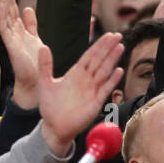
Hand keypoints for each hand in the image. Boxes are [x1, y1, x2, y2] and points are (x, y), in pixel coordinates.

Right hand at [0, 0, 43, 107]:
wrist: (36, 83)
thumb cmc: (35, 64)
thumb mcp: (36, 39)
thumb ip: (31, 25)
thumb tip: (28, 9)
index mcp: (20, 30)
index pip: (13, 9)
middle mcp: (14, 33)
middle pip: (8, 9)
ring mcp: (11, 39)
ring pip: (5, 14)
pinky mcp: (11, 45)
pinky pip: (5, 26)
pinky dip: (3, 14)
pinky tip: (2, 2)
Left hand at [36, 32, 123, 150]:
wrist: (54, 128)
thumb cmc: (50, 107)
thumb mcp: (45, 83)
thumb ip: (45, 66)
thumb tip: (42, 47)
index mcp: (76, 73)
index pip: (90, 55)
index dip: (99, 45)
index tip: (108, 35)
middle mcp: (86, 79)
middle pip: (99, 60)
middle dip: (108, 48)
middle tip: (118, 35)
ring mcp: (92, 90)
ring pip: (104, 71)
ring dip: (112, 59)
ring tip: (120, 47)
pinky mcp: (96, 102)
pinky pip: (105, 89)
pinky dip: (112, 80)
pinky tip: (119, 70)